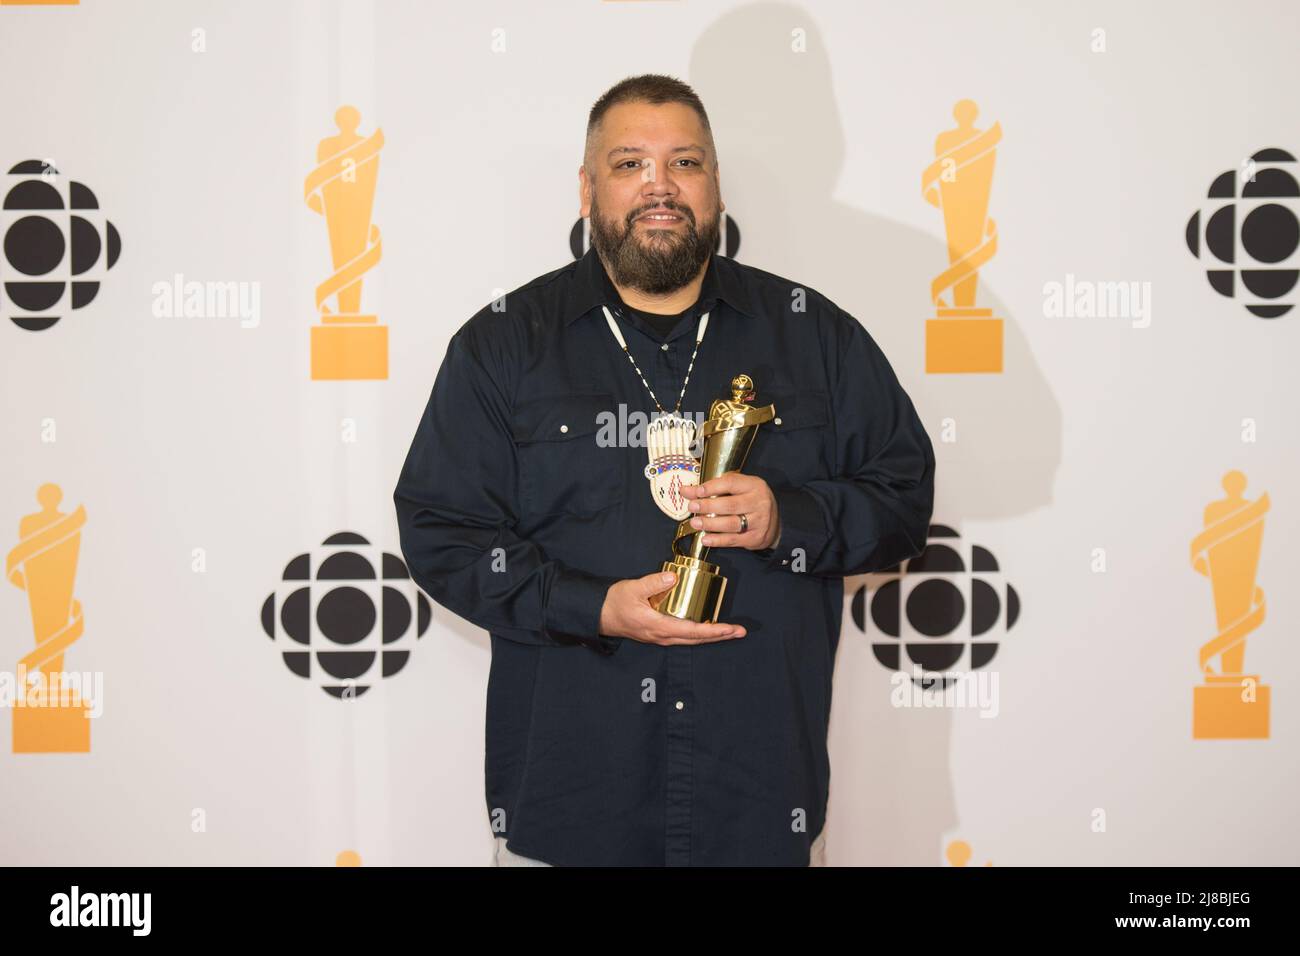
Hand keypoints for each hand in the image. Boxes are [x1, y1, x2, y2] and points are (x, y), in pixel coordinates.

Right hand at [599, 571, 746, 645]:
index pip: (692, 631)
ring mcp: (661, 637)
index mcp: (658, 626)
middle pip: (696, 639)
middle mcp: (662, 635)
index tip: (730, 629)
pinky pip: (683, 636)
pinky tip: (706, 626)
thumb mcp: (633, 589)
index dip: (713, 631)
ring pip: (691, 639)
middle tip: (739, 631)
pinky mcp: (659, 633)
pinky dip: (698, 633)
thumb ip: (653, 582)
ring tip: (728, 631)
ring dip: (711, 636)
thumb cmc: (615, 603)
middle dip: (720, 636)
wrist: (599, 615)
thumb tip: (673, 576)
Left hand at [679, 472, 780, 550]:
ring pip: (731, 523)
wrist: (776, 522)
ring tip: (695, 523)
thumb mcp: (738, 488)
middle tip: (692, 506)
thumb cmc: (751, 501)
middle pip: (730, 505)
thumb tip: (687, 491)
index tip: (697, 491)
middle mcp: (759, 502)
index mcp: (754, 485)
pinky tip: (705, 539)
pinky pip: (733, 540)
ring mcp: (759, 521)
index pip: (731, 483)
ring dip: (710, 524)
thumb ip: (714, 487)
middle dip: (708, 506)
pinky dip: (718, 540)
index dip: (712, 487)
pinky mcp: (755, 538)